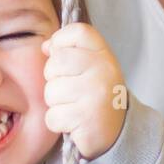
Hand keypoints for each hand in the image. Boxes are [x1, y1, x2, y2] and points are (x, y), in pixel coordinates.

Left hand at [41, 23, 127, 160]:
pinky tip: (73, 123)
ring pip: (50, 92)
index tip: (62, 57)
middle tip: (69, 91)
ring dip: (55, 104)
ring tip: (73, 107)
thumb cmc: (97, 96)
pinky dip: (57, 123)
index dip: (61, 41)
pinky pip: (52, 116)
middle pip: (56, 62)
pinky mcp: (85, 118)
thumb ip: (69, 52)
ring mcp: (95, 94)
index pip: (78, 32)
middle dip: (53, 79)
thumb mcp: (90, 67)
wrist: (117, 131)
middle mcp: (103, 70)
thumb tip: (46, 46)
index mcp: (104, 54)